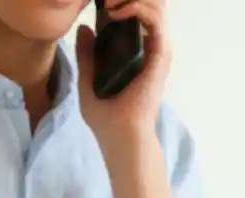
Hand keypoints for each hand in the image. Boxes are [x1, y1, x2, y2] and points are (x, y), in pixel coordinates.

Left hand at [75, 0, 171, 153]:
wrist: (120, 137)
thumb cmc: (106, 118)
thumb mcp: (88, 81)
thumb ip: (86, 55)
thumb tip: (83, 28)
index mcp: (137, 53)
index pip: (139, 14)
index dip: (122, 3)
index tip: (100, 4)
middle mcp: (151, 48)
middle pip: (150, 5)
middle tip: (105, 1)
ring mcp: (158, 50)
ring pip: (156, 6)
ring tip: (109, 3)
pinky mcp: (161, 54)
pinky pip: (155, 19)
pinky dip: (137, 8)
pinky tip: (115, 12)